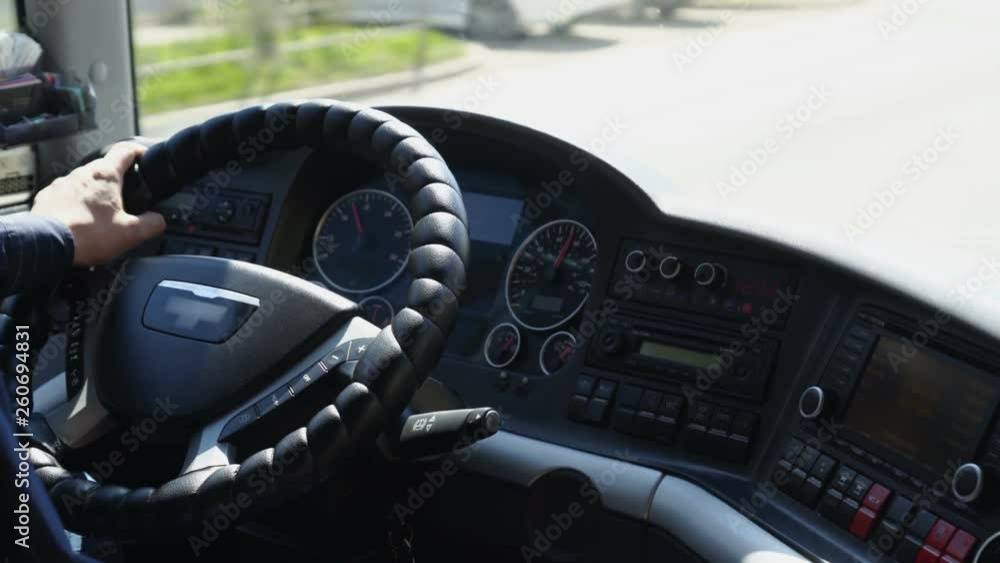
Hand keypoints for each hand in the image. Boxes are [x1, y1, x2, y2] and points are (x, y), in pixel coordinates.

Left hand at [32, 142, 165, 266]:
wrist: (47, 245)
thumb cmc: (87, 235)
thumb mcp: (131, 233)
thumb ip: (152, 224)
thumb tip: (159, 221)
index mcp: (105, 176)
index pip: (126, 151)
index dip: (139, 151)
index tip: (144, 156)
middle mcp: (82, 174)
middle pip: (104, 168)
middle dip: (116, 181)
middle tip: (125, 198)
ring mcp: (61, 184)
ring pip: (83, 182)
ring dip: (94, 194)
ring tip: (100, 216)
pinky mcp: (47, 197)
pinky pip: (65, 195)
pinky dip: (74, 205)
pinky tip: (79, 222)